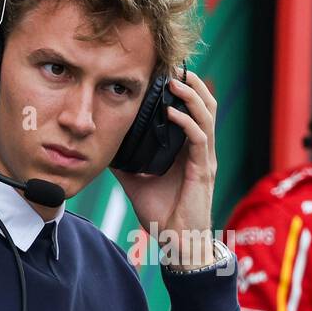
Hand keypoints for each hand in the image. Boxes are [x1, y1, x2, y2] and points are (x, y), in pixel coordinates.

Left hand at [112, 72, 218, 268]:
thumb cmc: (162, 215)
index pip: (194, 110)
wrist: (177, 243)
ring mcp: (205, 160)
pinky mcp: (203, 171)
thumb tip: (103, 146)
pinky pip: (199, 139)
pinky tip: (172, 113)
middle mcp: (202, 150)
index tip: (166, 71)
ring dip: (192, 96)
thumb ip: (125, 162)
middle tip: (173, 67)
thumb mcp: (136, 182)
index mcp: (190, 150)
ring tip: (174, 81)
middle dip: (192, 84)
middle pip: (207, 105)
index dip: (185, 89)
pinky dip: (187, 122)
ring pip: (207, 116)